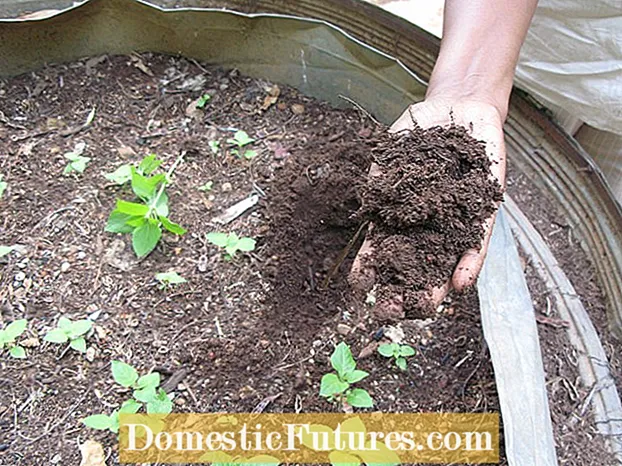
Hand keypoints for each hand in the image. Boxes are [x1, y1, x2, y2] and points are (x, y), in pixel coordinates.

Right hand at [350, 96, 505, 313]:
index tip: (358, 284)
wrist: (458, 105)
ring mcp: (455, 218)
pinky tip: (460, 283)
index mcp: (401, 213)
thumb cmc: (420, 129)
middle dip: (401, 288)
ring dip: (434, 286)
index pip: (383, 246)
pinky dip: (470, 261)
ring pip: (445, 259)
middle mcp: (427, 222)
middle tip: (389, 312)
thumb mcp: (393, 153)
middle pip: (413, 263)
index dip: (370, 266)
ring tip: (423, 309)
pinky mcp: (482, 209)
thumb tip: (371, 211)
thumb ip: (382, 181)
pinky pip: (477, 239)